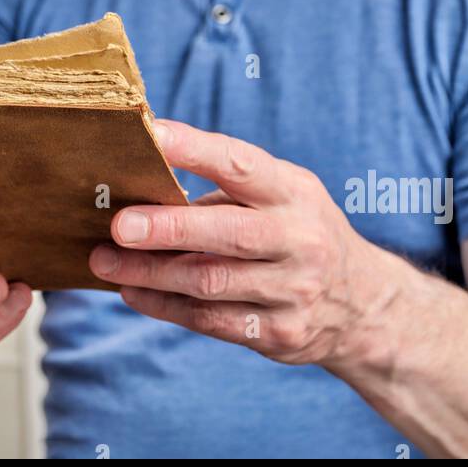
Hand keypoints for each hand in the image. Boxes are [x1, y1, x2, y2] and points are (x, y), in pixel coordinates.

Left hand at [88, 119, 378, 366]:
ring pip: (210, 281)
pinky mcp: (280, 332)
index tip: (152, 135)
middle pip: (227, 232)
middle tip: (118, 225)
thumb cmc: (296, 231)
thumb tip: (142, 185)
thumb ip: (225, 190)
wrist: (362, 303)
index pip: (241, 164)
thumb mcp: (281, 196)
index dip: (195, 149)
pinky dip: (165, 306)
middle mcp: (299, 238)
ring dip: (151, 272)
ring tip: (105, 261)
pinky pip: (211, 320)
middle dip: (168, 227)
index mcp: (293, 191)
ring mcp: (293, 289)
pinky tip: (133, 291)